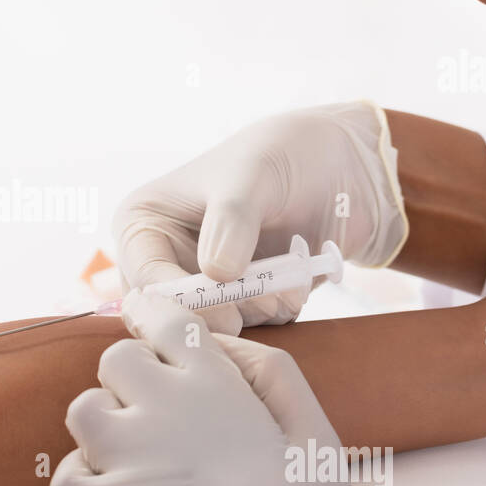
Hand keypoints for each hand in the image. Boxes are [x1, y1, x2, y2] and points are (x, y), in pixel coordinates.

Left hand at [49, 289, 409, 485]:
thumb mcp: (314, 430)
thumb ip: (267, 370)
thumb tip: (216, 341)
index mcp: (216, 388)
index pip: (163, 319)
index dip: (152, 316)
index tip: (146, 323)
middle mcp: (163, 413)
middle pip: (115, 359)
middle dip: (134, 376)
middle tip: (162, 413)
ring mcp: (124, 462)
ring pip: (84, 410)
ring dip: (107, 424)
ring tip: (144, 459)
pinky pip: (66, 474)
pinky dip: (86, 480)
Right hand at [111, 101, 407, 333]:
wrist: (340, 165)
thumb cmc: (283, 154)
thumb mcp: (252, 175)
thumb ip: (232, 220)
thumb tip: (217, 274)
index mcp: (144, 223)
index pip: (145, 279)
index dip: (183, 303)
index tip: (230, 314)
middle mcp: (164, 259)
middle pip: (172, 315)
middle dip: (221, 317)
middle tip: (266, 303)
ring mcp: (203, 284)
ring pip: (212, 328)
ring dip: (255, 317)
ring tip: (290, 286)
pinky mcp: (239, 301)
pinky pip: (248, 331)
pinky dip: (273, 318)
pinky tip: (296, 289)